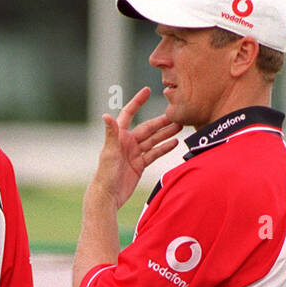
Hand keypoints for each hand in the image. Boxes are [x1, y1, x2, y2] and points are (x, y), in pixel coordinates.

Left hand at [91, 88, 180, 208]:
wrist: (108, 196)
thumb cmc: (105, 174)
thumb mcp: (109, 152)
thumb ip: (111, 133)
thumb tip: (106, 115)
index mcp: (119, 136)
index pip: (129, 113)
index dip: (137, 102)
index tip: (147, 90)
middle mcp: (127, 142)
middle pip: (147, 128)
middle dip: (161, 121)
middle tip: (176, 114)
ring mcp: (134, 153)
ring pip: (153, 140)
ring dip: (166, 134)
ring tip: (180, 126)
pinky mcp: (139, 165)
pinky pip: (153, 154)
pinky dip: (164, 148)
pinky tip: (174, 143)